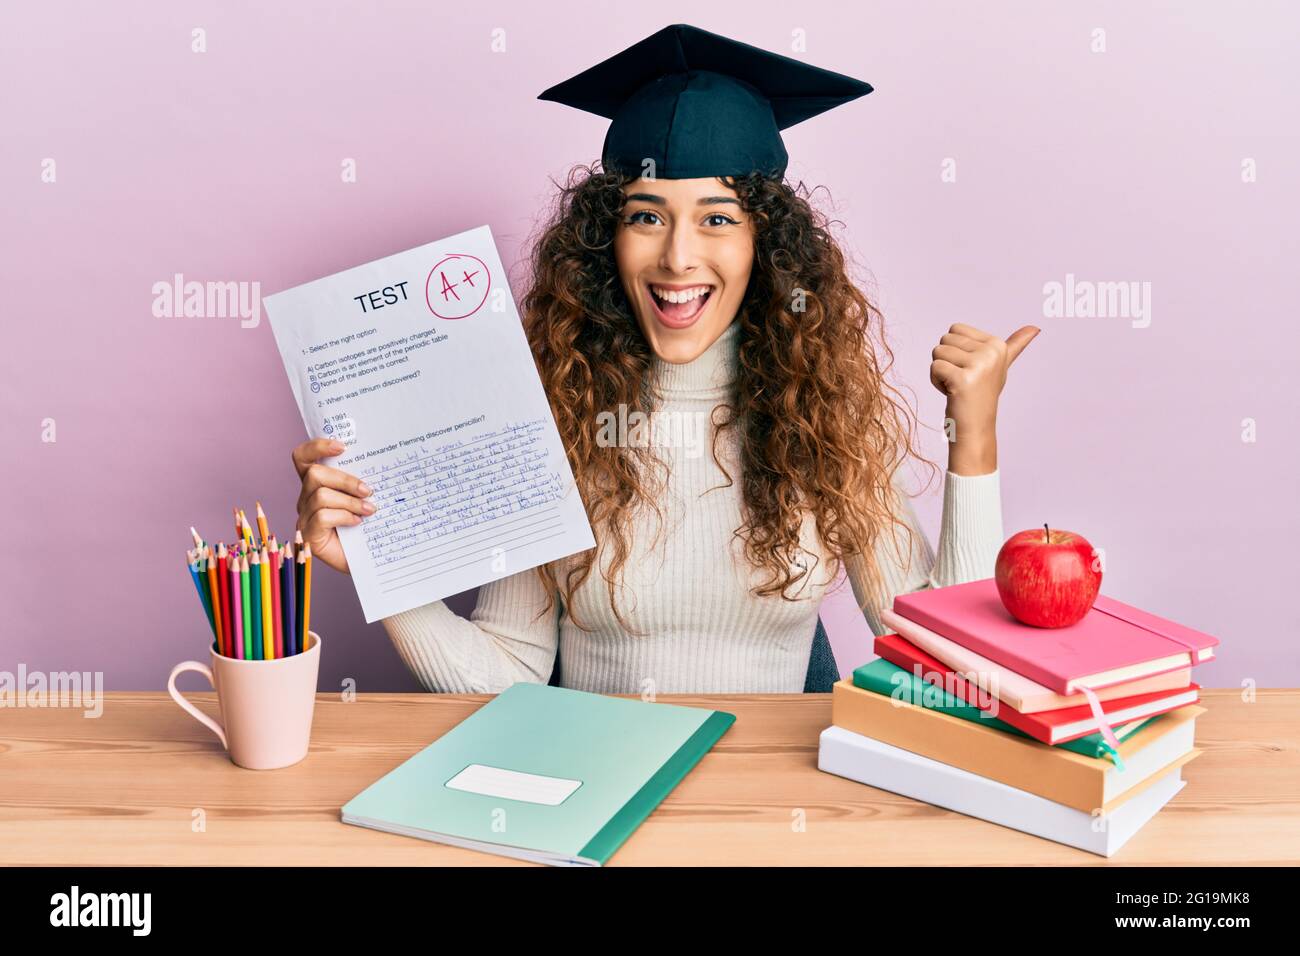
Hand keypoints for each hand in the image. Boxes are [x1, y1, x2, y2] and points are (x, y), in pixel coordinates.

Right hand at [291, 438, 374, 574]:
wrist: (367, 559)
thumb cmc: (365, 526)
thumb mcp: (363, 499)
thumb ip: (360, 482)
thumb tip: (377, 463)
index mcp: (317, 483)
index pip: (303, 457)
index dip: (317, 447)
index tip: (343, 447)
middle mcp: (306, 497)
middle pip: (314, 474)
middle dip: (345, 479)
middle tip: (367, 491)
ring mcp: (304, 516)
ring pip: (321, 495)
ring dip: (350, 501)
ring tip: (369, 510)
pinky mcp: (308, 534)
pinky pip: (322, 516)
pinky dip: (344, 516)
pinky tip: (358, 522)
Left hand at [929, 323, 1038, 473]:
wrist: (976, 428)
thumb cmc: (982, 395)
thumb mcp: (1001, 366)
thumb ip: (1015, 345)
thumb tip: (1035, 328)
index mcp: (997, 344)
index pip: (955, 329)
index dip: (955, 350)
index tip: (969, 369)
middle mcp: (992, 352)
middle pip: (944, 340)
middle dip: (946, 361)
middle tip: (962, 380)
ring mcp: (979, 365)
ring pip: (938, 352)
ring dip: (941, 372)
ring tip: (957, 386)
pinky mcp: (963, 379)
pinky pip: (935, 367)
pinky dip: (936, 382)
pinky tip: (951, 393)